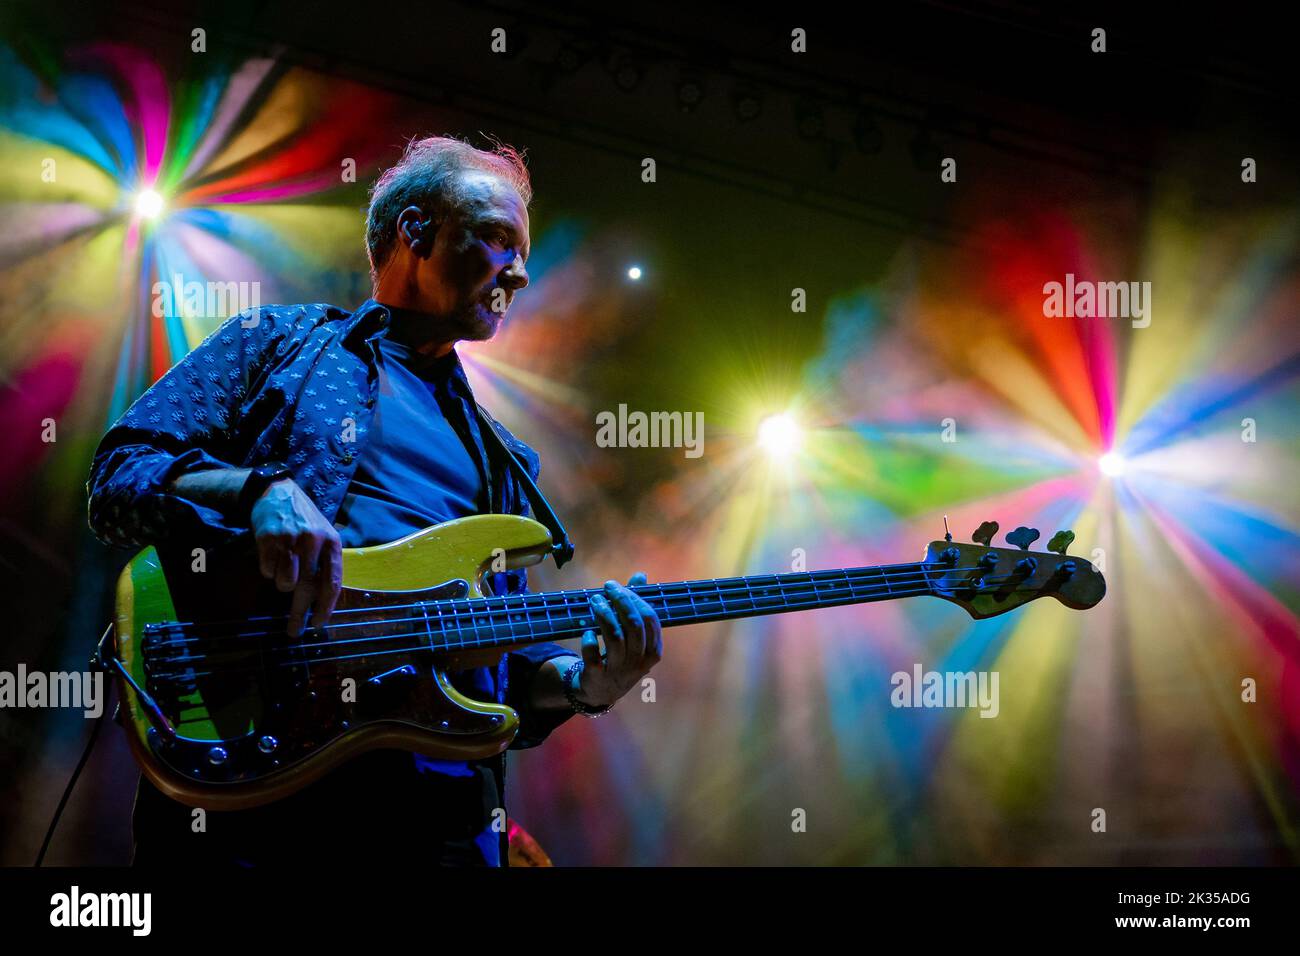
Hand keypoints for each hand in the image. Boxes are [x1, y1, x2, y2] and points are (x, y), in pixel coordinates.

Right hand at [250, 479, 342, 635]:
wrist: (278, 491)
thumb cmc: (304, 520)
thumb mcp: (324, 537)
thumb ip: (326, 564)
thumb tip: (324, 602)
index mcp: (332, 544)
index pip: (331, 583)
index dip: (325, 608)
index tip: (317, 624)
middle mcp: (313, 542)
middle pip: (307, 589)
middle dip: (299, 614)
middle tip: (293, 631)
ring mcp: (290, 540)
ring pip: (285, 584)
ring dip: (282, 585)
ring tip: (283, 572)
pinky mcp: (269, 539)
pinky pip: (267, 571)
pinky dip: (268, 571)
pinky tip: (272, 557)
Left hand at [577, 572, 662, 708]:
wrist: (602, 691)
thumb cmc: (621, 656)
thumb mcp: (633, 636)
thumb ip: (636, 605)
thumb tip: (640, 575)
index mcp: (653, 650)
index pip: (650, 619)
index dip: (634, 598)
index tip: (618, 586)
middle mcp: (639, 662)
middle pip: (634, 626)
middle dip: (620, 602)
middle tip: (607, 587)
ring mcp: (619, 671)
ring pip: (615, 639)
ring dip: (604, 615)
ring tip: (594, 601)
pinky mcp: (598, 677)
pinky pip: (594, 657)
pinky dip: (590, 642)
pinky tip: (587, 633)